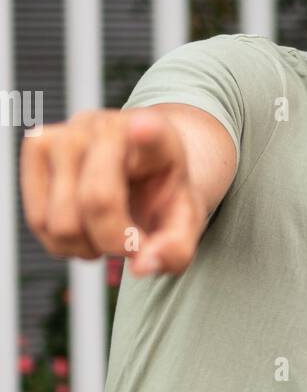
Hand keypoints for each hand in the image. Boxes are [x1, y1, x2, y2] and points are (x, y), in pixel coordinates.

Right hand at [19, 107, 207, 276]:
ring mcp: (66, 132)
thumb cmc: (161, 193)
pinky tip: (83, 229)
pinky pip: (38, 221)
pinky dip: (62, 244)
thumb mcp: (184, 223)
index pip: (149, 130)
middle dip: (115, 243)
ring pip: (61, 222)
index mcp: (157, 135)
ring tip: (106, 234)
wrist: (139, 167)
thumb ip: (175, 249)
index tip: (144, 127)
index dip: (145, 132)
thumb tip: (142, 266)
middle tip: (131, 244)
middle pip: (97, 202)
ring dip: (86, 248)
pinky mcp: (36, 146)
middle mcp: (106, 125)